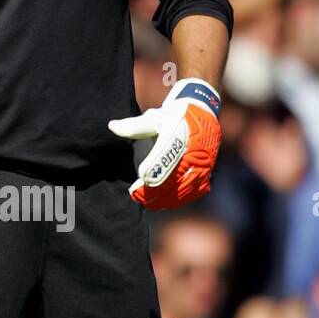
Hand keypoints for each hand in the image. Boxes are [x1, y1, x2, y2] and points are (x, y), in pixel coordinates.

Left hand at [108, 78, 221, 209]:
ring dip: (162, 197)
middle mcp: (195, 150)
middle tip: (134, 193)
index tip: (141, 177)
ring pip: (182, 189)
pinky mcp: (206, 175)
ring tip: (143, 199)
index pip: (168, 153)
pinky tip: (160, 201)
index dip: (155, 168)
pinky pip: (191, 193)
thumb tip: (112, 126)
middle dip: (153, 189)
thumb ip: (134, 126)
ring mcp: (202, 165)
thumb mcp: (155, 116)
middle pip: (174, 177)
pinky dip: (176, 200)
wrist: (203, 116)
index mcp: (181, 132)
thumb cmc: (173, 117)